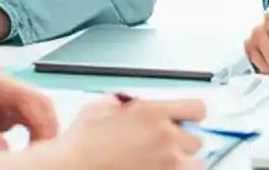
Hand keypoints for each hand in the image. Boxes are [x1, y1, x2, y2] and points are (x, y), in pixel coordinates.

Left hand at [0, 67, 57, 155]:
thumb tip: (4, 147)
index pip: (32, 98)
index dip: (45, 124)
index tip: (43, 150)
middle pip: (38, 104)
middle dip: (45, 130)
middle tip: (41, 157)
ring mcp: (0, 94)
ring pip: (34, 113)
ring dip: (39, 134)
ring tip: (31, 156)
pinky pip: (24, 121)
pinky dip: (29, 136)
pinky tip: (22, 152)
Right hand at [45, 97, 207, 169]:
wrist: (71, 168)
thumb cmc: (81, 143)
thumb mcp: (101, 107)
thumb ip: (125, 104)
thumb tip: (130, 105)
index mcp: (153, 113)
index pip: (197, 108)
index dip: (192, 114)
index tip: (188, 120)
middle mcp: (165, 137)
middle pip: (196, 139)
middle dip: (181, 142)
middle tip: (164, 146)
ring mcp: (166, 164)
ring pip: (194, 164)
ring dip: (181, 163)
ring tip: (160, 163)